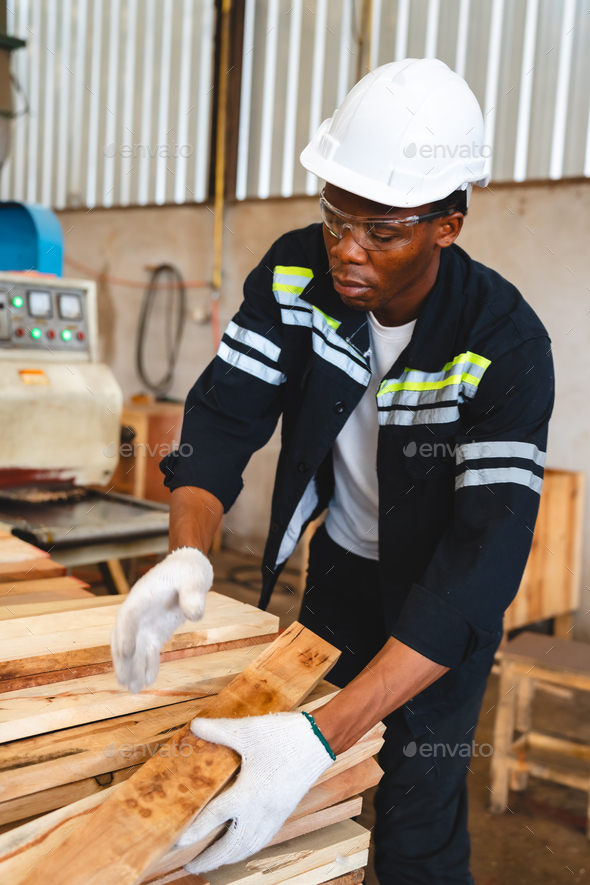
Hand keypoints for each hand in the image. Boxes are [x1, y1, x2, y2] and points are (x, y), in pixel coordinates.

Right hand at [110, 546, 212, 692]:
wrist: (187, 568)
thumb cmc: (188, 571)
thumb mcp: (194, 578)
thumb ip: (193, 594)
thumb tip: (195, 615)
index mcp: (144, 594)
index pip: (129, 616)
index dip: (126, 634)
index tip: (126, 653)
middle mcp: (139, 610)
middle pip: (125, 636)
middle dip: (123, 659)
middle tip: (123, 681)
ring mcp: (146, 622)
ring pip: (135, 648)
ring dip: (133, 668)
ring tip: (132, 690)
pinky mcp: (156, 630)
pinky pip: (149, 649)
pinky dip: (148, 664)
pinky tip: (149, 681)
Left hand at [177, 712, 334, 872]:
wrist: (319, 740)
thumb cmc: (283, 736)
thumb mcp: (247, 730)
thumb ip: (218, 730)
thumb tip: (194, 726)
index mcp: (247, 793)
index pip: (213, 819)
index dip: (194, 832)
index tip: (178, 843)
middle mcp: (259, 811)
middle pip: (232, 846)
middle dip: (211, 859)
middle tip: (192, 865)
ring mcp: (274, 814)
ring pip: (249, 846)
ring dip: (230, 857)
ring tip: (215, 861)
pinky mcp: (284, 811)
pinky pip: (263, 839)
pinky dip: (249, 848)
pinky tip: (244, 844)